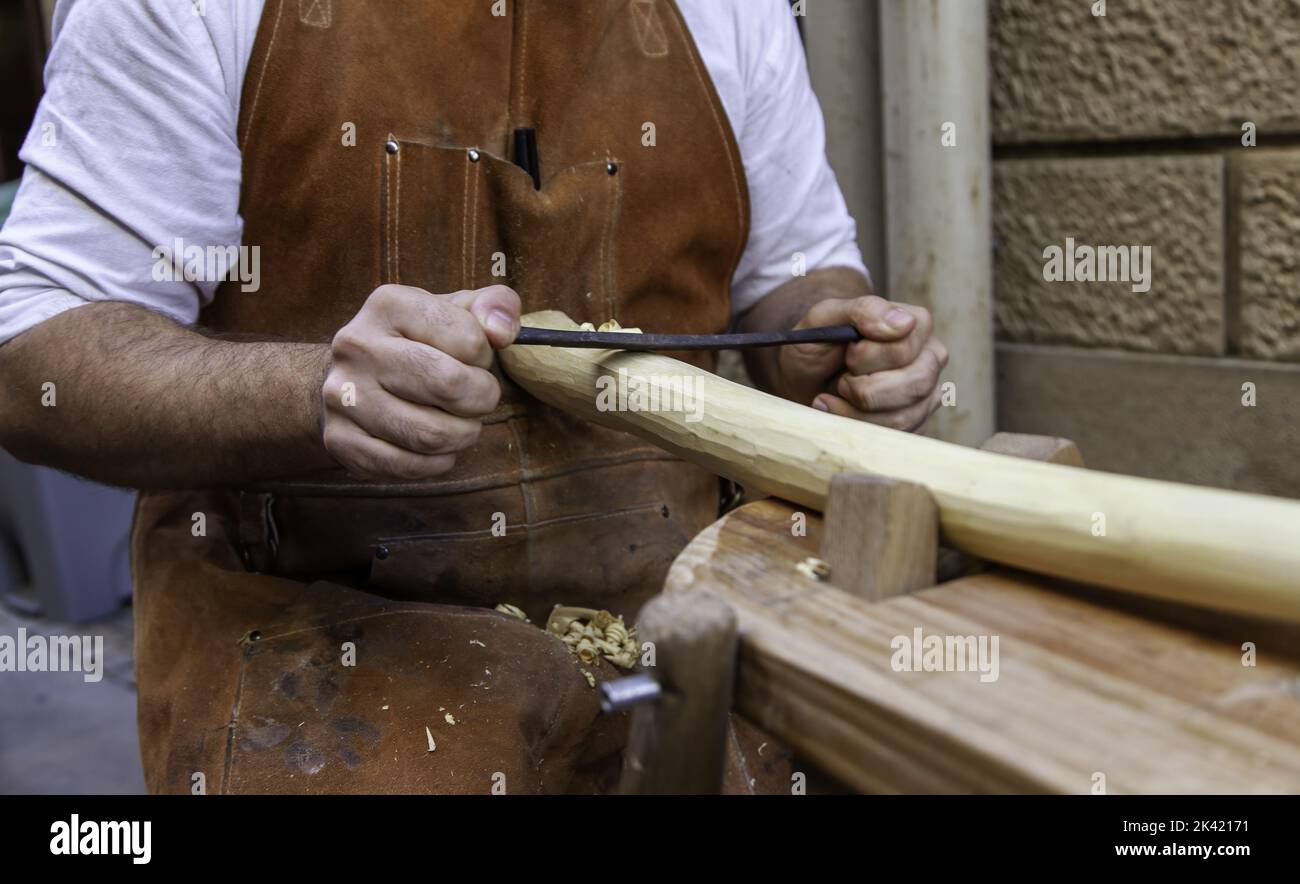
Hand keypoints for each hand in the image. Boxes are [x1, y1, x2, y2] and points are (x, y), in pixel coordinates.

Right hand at [321, 284, 519, 478]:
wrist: (345, 376)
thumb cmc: (416, 342)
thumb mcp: (453, 310)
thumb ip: (493, 306)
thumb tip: (503, 331)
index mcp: (389, 305)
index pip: (469, 338)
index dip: (485, 357)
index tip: (475, 360)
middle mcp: (358, 346)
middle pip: (449, 385)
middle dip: (481, 399)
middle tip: (478, 398)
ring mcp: (343, 395)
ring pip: (431, 435)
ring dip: (462, 434)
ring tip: (460, 423)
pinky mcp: (340, 439)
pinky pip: (409, 466)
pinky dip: (437, 462)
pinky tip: (436, 447)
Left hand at [777, 295, 947, 432]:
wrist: (803, 380)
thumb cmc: (817, 345)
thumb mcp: (826, 317)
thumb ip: (862, 309)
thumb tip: (902, 323)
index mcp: (916, 324)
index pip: (907, 345)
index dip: (868, 354)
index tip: (847, 352)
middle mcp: (930, 359)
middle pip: (915, 382)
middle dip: (864, 386)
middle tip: (841, 378)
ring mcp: (927, 395)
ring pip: (904, 415)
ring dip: (857, 410)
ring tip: (836, 393)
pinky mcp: (915, 424)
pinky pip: (894, 436)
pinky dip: (857, 426)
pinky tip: (838, 410)